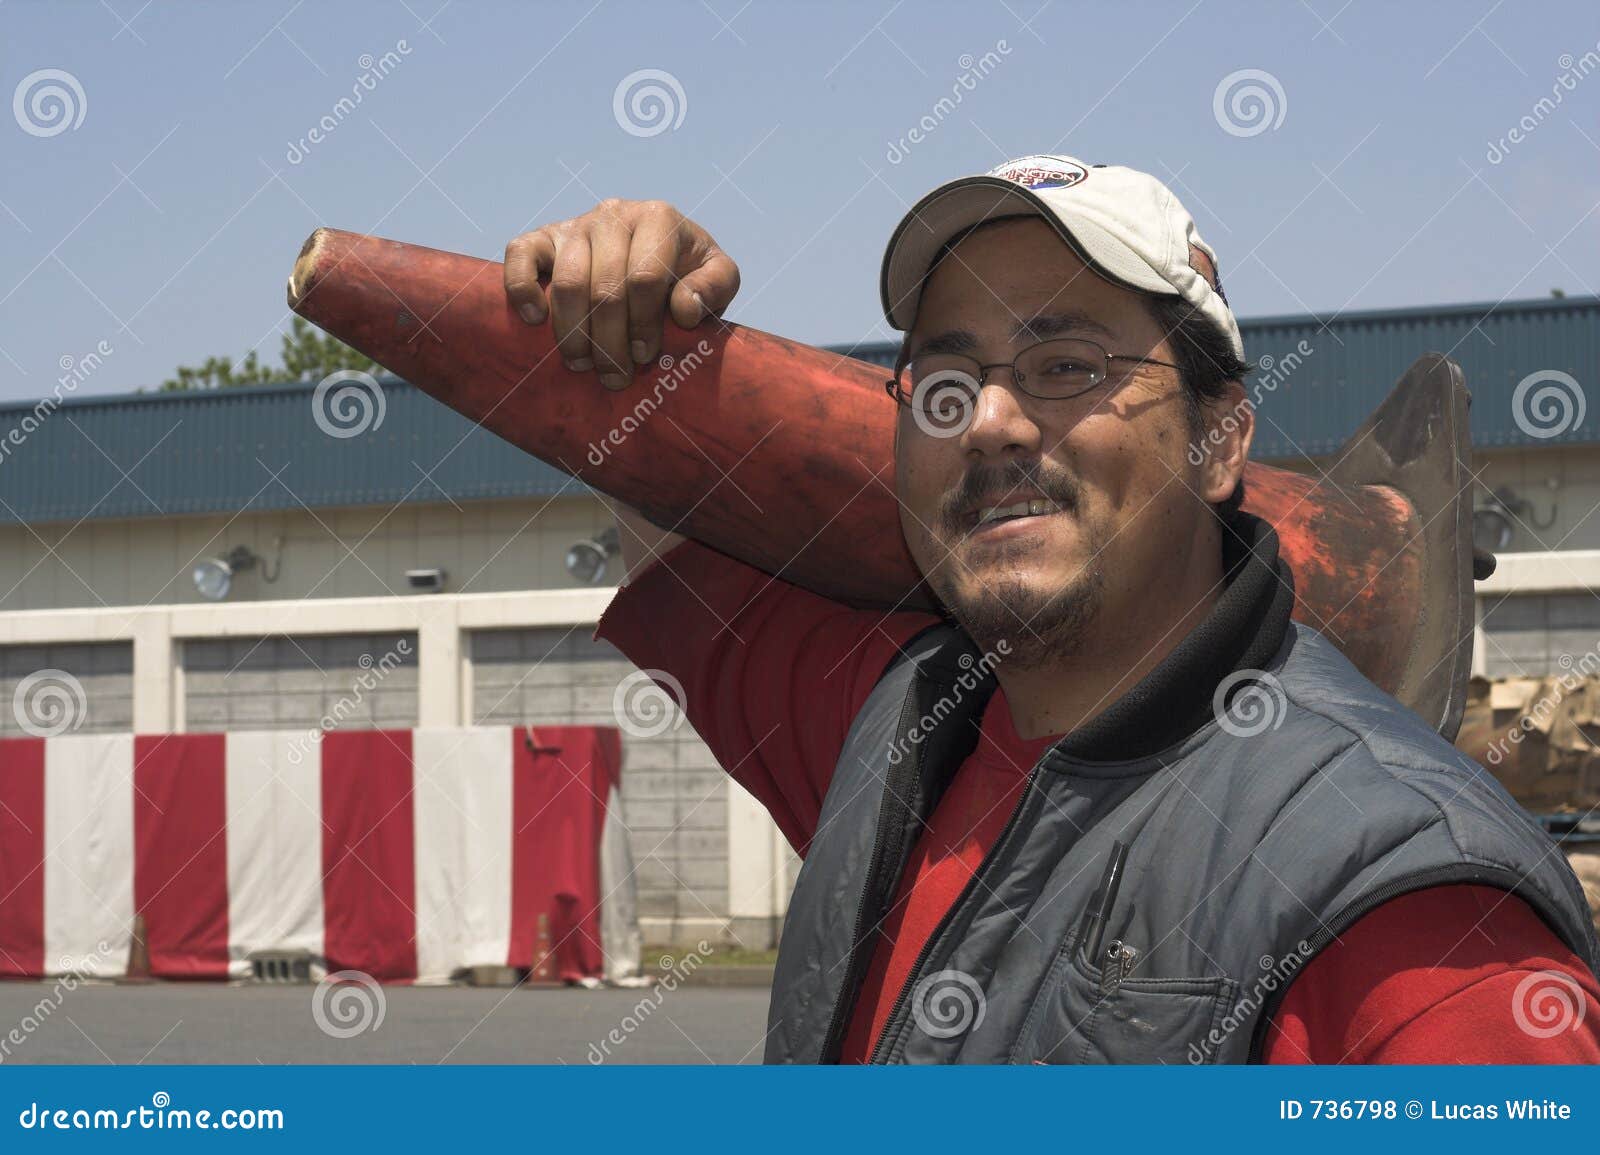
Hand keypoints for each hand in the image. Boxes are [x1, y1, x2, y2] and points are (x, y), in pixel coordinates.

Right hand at [503, 199, 739, 389]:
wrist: (655, 262)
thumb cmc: (687, 276)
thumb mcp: (718, 279)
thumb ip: (715, 286)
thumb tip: (683, 308)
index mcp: (658, 218)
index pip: (644, 277)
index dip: (644, 324)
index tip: (645, 356)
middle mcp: (614, 214)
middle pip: (605, 287)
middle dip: (610, 342)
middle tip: (615, 376)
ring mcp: (576, 225)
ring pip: (566, 282)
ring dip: (572, 333)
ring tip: (583, 364)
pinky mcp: (543, 238)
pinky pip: (520, 256)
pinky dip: (522, 289)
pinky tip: (536, 321)